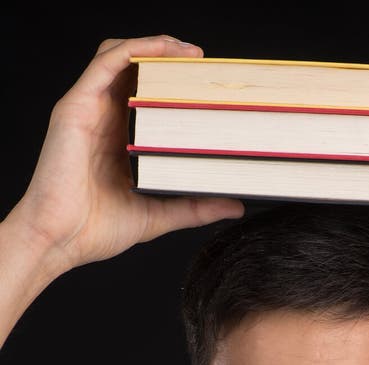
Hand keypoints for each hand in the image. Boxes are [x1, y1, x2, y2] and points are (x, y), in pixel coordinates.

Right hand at [9, 35, 243, 273]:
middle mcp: (104, 118)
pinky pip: (107, 61)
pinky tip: (162, 50)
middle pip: (137, 71)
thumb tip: (235, 205)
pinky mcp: (77, 106)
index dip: (177, 87)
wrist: (60, 240)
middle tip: (206, 66)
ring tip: (189, 53)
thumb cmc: (96, 230)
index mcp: (119, 139)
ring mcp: (89, 109)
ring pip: (122, 57)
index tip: (211, 87)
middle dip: (171, 61)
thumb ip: (195, 207)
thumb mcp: (159, 214)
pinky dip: (136, 48)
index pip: (148, 98)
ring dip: (156, 47)